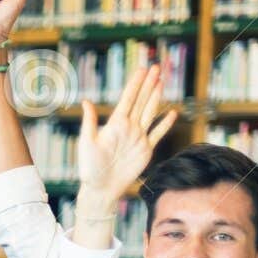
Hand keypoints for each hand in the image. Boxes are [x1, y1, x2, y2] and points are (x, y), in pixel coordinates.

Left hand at [77, 64, 177, 201]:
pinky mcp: (145, 151)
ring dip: (156, 97)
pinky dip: (165, 124)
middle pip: (141, 101)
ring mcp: (138, 138)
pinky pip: (157, 134)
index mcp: (115, 124)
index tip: (142, 69)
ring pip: (150, 113)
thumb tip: (85, 101)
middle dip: (149, 84)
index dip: (136, 84)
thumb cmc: (89, 168)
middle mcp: (129, 128)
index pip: (128, 99)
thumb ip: (89, 122)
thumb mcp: (86, 144)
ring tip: (161, 82)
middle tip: (157, 67)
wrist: (101, 189)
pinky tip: (171, 113)